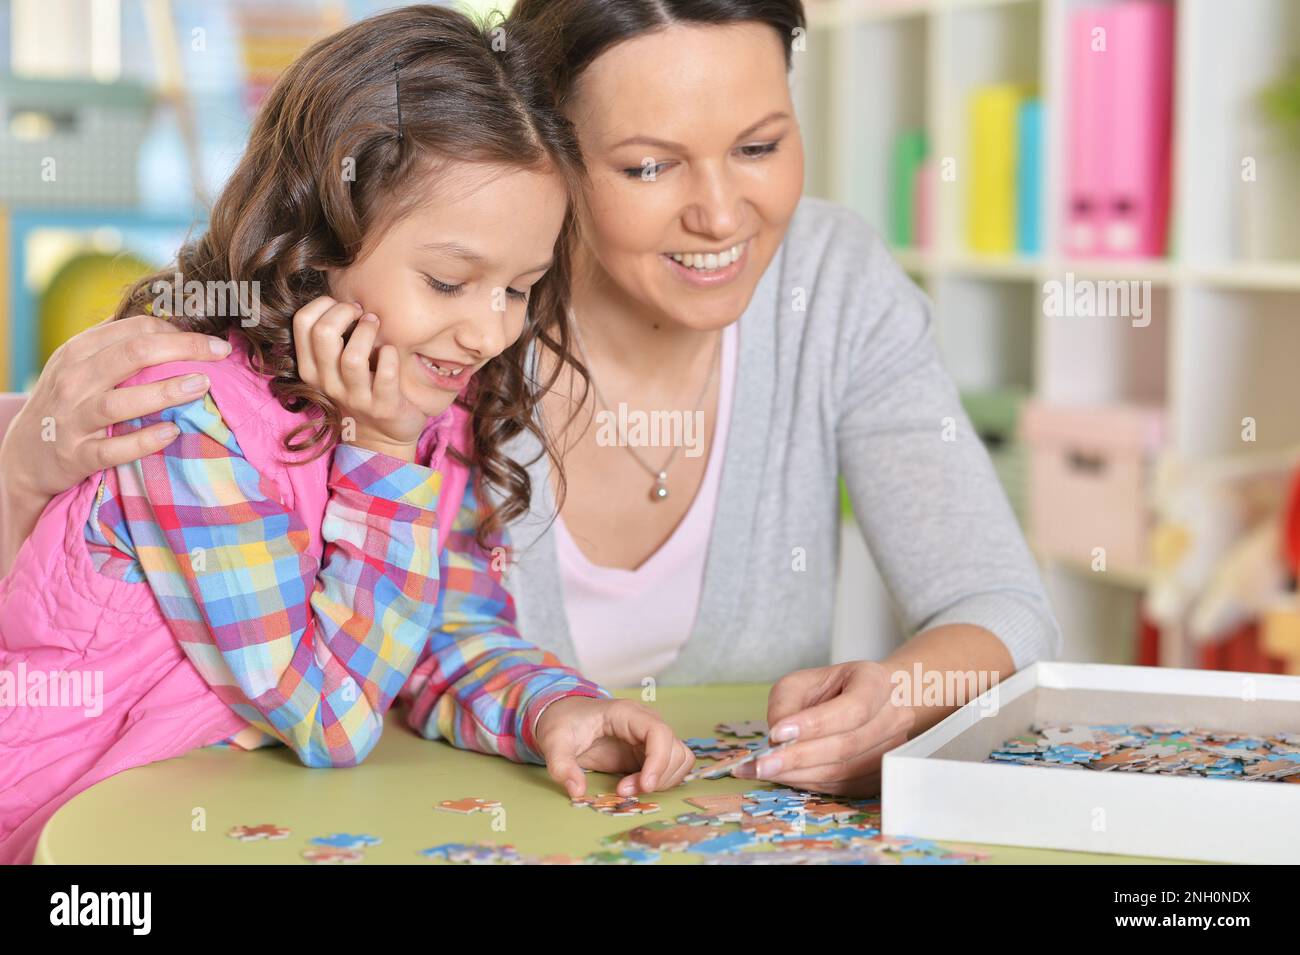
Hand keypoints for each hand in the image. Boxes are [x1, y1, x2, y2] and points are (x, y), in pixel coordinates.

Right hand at [0, 314, 230, 502]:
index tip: (209, 342)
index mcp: (78, 352)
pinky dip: (144, 440)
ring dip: (165, 392)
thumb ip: (116, 346)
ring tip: (202, 385)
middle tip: (220, 353)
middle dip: (182, 349)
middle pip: (132, 355)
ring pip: (120, 401)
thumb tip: (172, 326)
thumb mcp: (79, 366)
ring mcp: (73, 419)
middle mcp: (73, 381)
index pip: (133, 330)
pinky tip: (172, 432)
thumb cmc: (65, 403)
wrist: (24, 455)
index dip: (176, 332)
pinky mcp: (77, 455)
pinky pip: (113, 449)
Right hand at [292, 296, 426, 459]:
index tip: (342, 306)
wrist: (383, 434)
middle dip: (345, 312)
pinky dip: (390, 356)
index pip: (301, 323)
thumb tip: (339, 297)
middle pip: (324, 334)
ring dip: (367, 332)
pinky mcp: (383, 406)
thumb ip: (331, 338)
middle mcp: (327, 383)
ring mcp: (355, 397)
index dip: (323, 304)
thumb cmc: (361, 387)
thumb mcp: (335, 366)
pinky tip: (391, 351)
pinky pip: (386, 375)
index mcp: (310, 368)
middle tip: (361, 312)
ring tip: (375, 325)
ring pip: (352, 357)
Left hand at [534, 697, 694, 799]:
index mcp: (626, 713)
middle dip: (656, 776)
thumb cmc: (563, 724)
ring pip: (679, 759)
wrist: (565, 719)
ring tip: (628, 789)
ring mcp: (650, 738)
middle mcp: (646, 722)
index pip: (659, 732)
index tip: (645, 786)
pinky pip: (672, 768)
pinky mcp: (649, 753)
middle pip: (675, 749)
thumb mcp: (554, 741)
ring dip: (662, 780)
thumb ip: (562, 765)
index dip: (659, 760)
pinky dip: (661, 782)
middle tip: (624, 790)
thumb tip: (577, 791)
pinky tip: (634, 787)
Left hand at [732, 661, 915, 796]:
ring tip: (763, 771)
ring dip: (799, 774)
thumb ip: (786, 703)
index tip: (777, 733)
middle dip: (798, 757)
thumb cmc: (834, 689)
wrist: (874, 702)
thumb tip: (776, 737)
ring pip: (844, 771)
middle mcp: (893, 717)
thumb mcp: (804, 682)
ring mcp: (891, 750)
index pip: (853, 708)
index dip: (815, 723)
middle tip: (760, 764)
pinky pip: (843, 786)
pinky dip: (809, 783)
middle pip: (847, 745)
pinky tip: (784, 776)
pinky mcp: (880, 775)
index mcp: (876, 683)